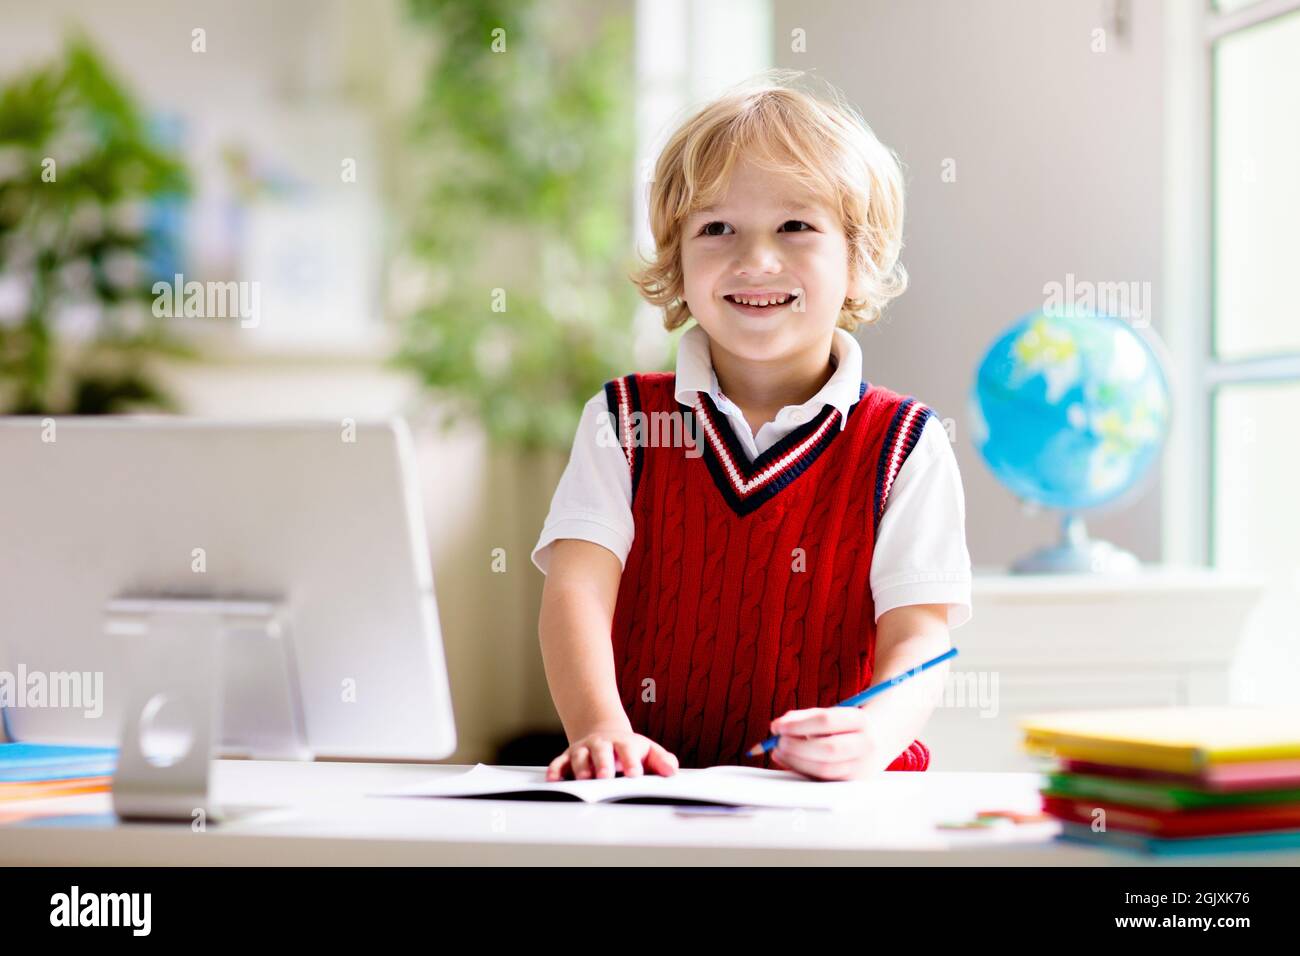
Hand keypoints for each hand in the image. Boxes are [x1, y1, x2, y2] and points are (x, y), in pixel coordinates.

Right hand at [546, 729, 678, 780]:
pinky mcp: (567, 758)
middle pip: (601, 751)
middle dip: (603, 763)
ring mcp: (583, 750)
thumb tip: (671, 771)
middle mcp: (601, 745)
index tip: (635, 773)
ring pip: (579, 756)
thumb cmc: (628, 749)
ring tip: (584, 779)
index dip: (631, 761)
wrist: (603, 733)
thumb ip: (662, 760)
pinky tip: (554, 779)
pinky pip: (559, 763)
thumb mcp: (648, 751)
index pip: (628, 750)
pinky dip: (555, 770)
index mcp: (623, 743)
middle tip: (606, 776)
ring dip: (580, 767)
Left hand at [767, 707, 879, 780]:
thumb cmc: (846, 725)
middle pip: (827, 749)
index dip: (798, 724)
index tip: (777, 726)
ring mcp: (862, 767)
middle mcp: (866, 744)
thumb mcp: (832, 713)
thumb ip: (804, 717)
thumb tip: (778, 726)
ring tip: (780, 752)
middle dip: (797, 747)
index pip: (826, 721)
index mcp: (860, 720)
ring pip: (825, 769)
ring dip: (796, 762)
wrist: (880, 739)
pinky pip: (823, 781)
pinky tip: (789, 762)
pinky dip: (802, 772)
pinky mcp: (853, 784)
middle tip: (778, 742)